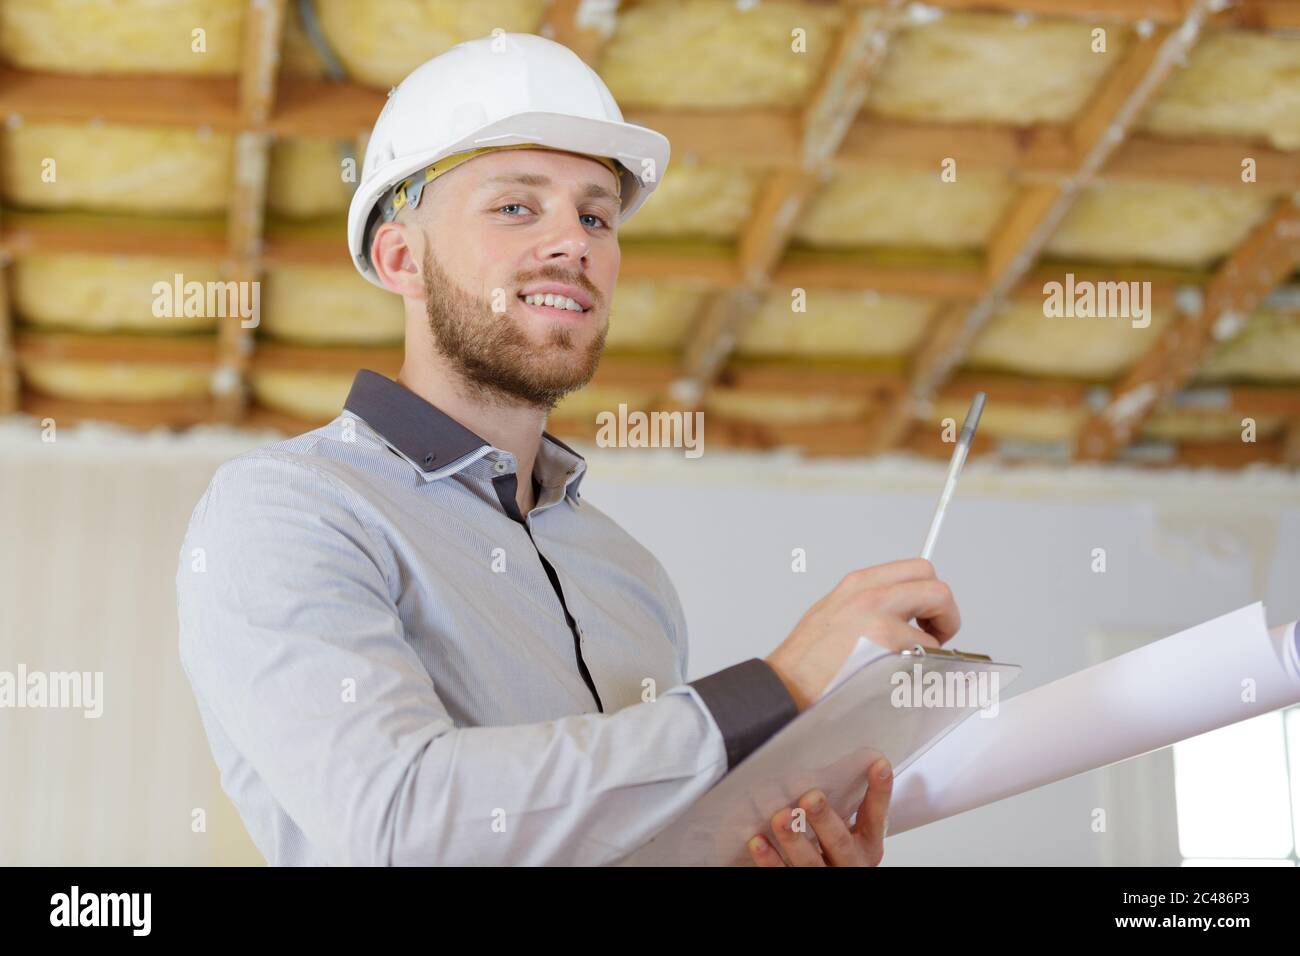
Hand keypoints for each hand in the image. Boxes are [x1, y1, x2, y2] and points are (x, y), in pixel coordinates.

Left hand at [747, 758, 893, 866]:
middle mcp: (850, 862)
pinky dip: (769, 860)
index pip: (876, 816)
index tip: (879, 764)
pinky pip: (783, 875)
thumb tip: (841, 752)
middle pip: (839, 842)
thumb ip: (844, 800)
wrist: (832, 873)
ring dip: (794, 839)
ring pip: (810, 863)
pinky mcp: (800, 883)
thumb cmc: (835, 847)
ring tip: (780, 817)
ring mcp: (825, 876)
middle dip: (824, 819)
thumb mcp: (850, 826)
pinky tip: (757, 841)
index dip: (879, 792)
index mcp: (867, 844)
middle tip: (811, 797)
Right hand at [765, 558, 959, 711]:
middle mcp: (871, 596)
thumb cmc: (805, 661)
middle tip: (935, 636)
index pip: (919, 570)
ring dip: (933, 648)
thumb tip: (902, 609)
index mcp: (858, 584)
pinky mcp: (886, 652)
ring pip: (936, 629)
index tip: (927, 613)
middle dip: (946, 615)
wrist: (784, 688)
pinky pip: (925, 658)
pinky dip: (922, 671)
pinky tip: (901, 678)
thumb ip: (868, 602)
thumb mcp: (833, 611)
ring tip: (912, 662)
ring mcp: (881, 623)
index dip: (931, 594)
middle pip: (938, 590)